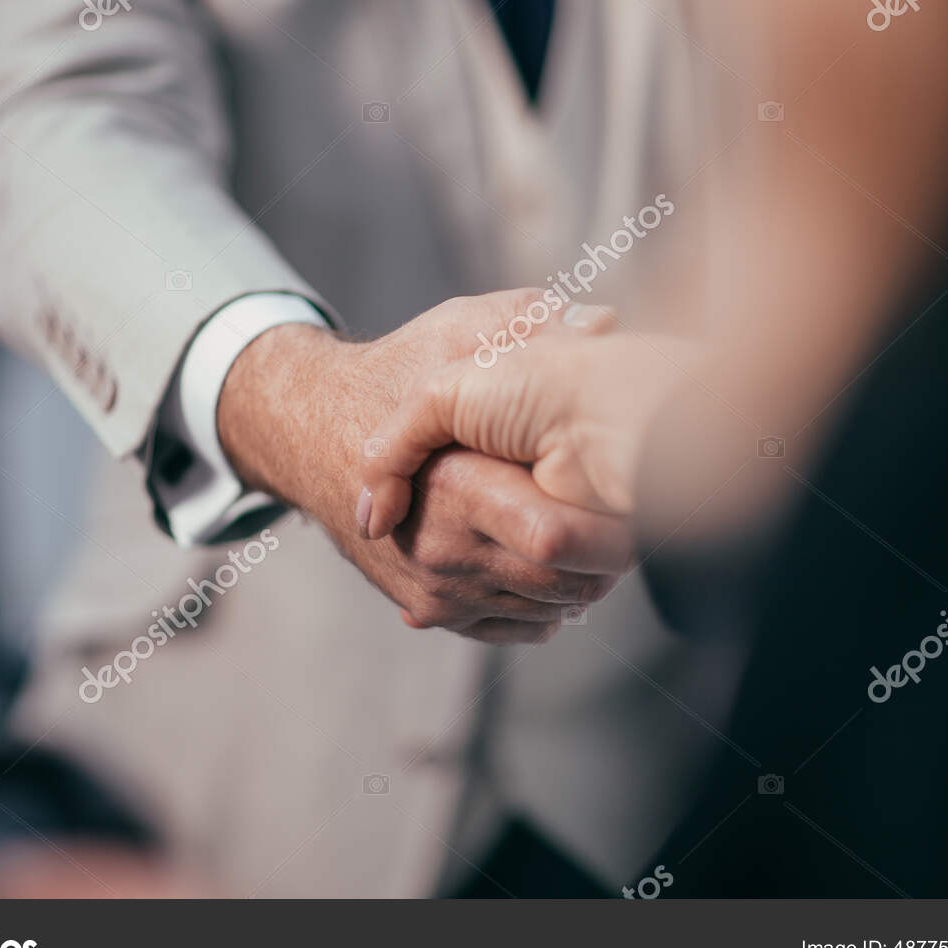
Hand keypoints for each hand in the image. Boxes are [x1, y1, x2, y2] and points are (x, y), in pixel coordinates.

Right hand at [217, 291, 632, 642]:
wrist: (313, 431)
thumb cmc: (391, 373)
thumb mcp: (453, 330)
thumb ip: (523, 324)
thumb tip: (602, 320)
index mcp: (458, 488)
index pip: (557, 541)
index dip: (609, 524)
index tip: (634, 492)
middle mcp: (444, 553)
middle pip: (563, 583)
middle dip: (608, 553)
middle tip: (634, 514)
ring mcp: (437, 592)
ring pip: (550, 610)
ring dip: (586, 578)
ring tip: (605, 531)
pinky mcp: (431, 613)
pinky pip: (518, 626)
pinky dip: (550, 606)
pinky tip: (563, 563)